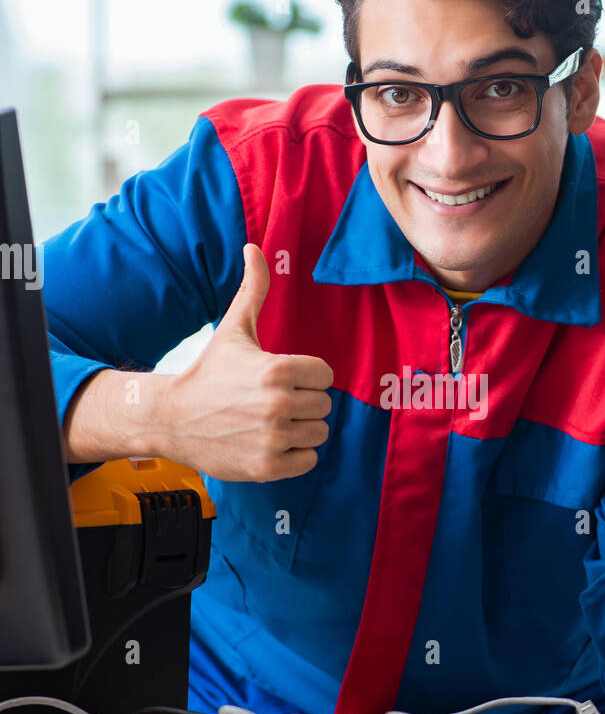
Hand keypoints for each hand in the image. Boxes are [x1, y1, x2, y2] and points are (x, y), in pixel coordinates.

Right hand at [162, 243, 333, 482]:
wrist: (171, 418)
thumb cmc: (208, 372)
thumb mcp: (234, 329)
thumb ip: (253, 290)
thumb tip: (254, 247)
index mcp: (278, 368)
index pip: (325, 375)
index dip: (306, 376)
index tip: (281, 379)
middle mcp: (278, 404)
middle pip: (323, 406)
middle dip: (302, 403)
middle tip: (270, 402)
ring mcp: (273, 438)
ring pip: (318, 434)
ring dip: (300, 430)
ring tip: (269, 422)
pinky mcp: (268, 467)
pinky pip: (308, 461)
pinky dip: (294, 456)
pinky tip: (268, 443)